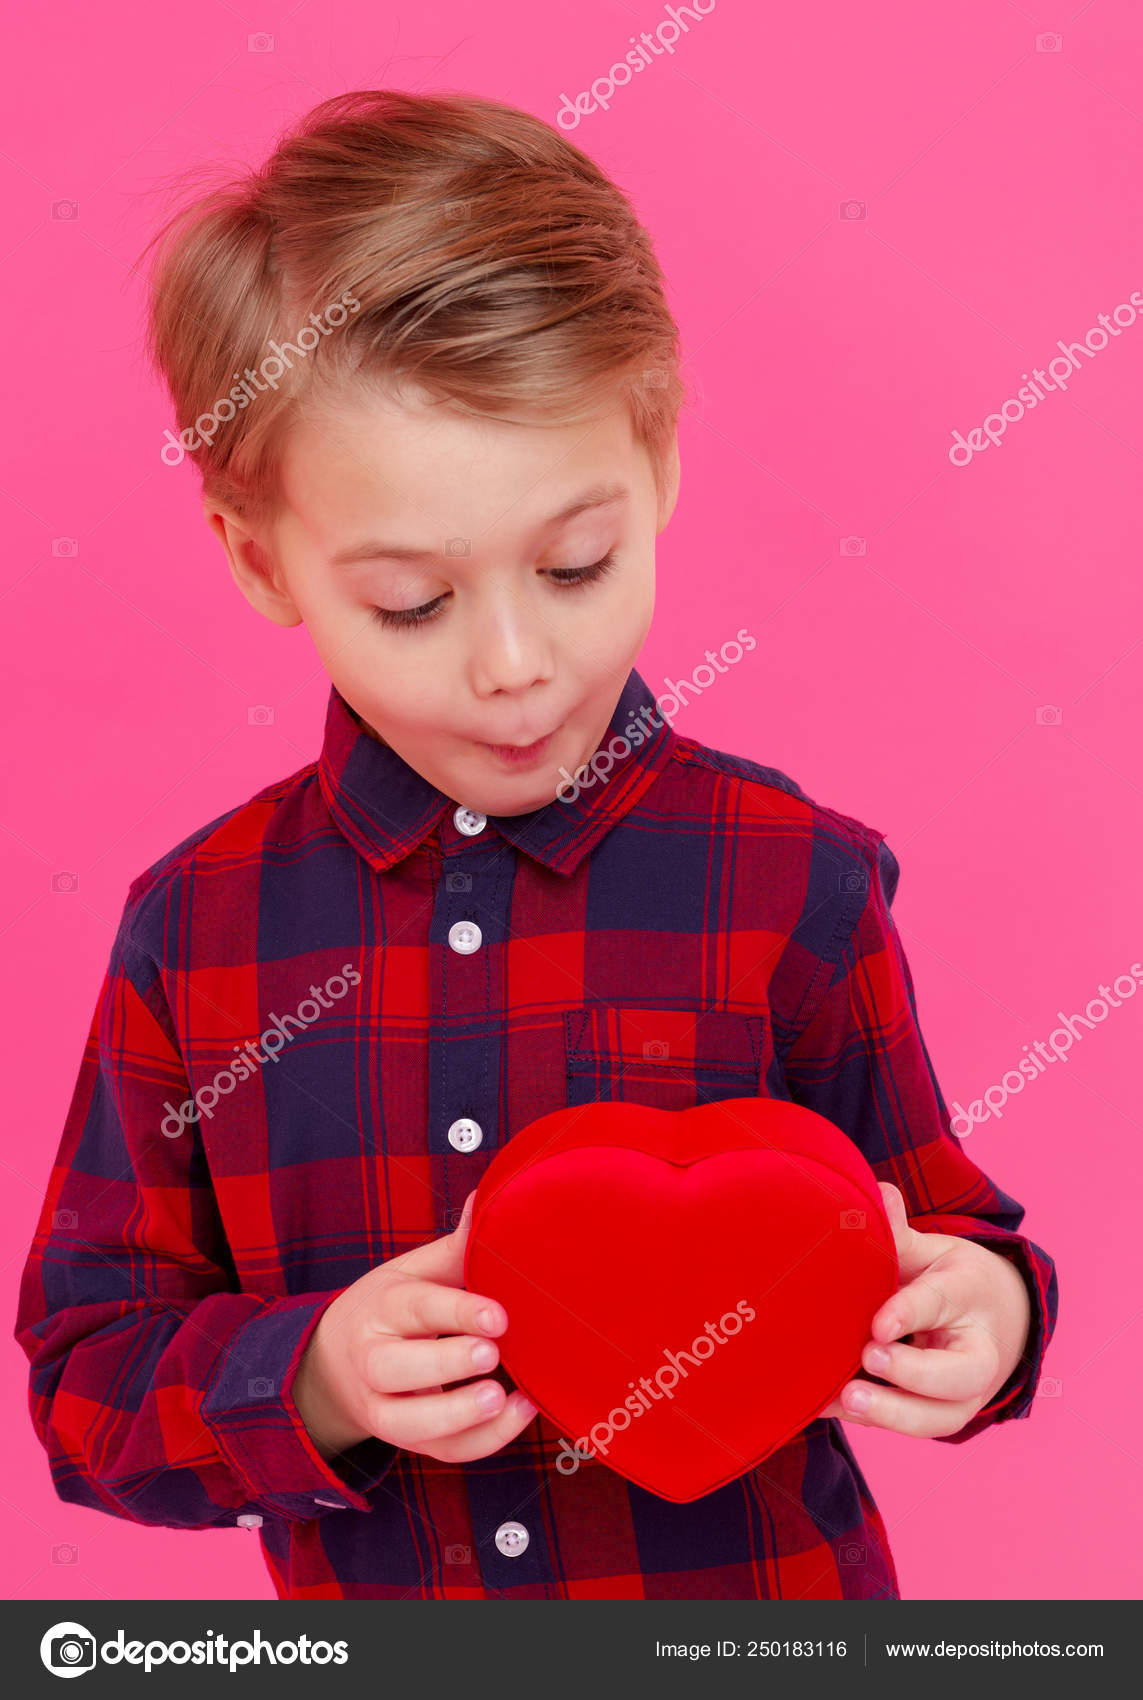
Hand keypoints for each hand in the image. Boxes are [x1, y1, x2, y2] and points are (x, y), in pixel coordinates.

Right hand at [291, 1190, 537, 1461]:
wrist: (334, 1363)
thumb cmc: (391, 1309)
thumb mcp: (411, 1271)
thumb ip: (453, 1248)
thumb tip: (484, 1199)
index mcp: (382, 1308)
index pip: (416, 1308)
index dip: (457, 1311)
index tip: (499, 1315)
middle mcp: (373, 1359)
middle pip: (397, 1368)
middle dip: (447, 1363)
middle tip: (493, 1355)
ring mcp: (381, 1406)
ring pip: (408, 1423)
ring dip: (457, 1415)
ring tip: (503, 1398)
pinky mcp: (401, 1439)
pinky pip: (435, 1453)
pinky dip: (477, 1443)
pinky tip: (515, 1415)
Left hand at [817, 1182, 1032, 1437]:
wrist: (997, 1322)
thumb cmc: (953, 1283)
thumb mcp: (935, 1252)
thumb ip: (902, 1234)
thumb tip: (879, 1193)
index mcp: (969, 1297)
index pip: (941, 1304)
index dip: (909, 1314)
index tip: (878, 1325)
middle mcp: (978, 1355)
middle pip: (958, 1376)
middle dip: (912, 1373)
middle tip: (868, 1357)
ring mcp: (962, 1395)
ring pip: (938, 1417)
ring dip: (891, 1412)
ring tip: (845, 1399)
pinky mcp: (938, 1417)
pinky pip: (908, 1426)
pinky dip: (868, 1420)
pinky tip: (825, 1407)